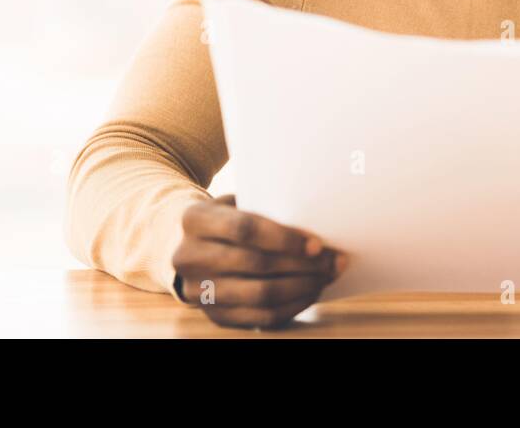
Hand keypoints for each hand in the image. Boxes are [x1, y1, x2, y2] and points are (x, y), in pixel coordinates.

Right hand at [172, 194, 346, 328]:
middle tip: (333, 261)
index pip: (244, 229)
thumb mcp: (232, 203)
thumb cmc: (225, 219)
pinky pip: (261, 317)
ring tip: (326, 276)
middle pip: (256, 263)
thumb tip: (316, 219)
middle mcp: (190, 257)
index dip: (284, 238)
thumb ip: (262, 207)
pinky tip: (311, 293)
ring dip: (302, 287)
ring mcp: (200, 291)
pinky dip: (292, 306)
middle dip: (302, 264)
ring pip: (261, 294)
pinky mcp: (215, 315)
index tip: (317, 243)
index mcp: (195, 220)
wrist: (185, 248)